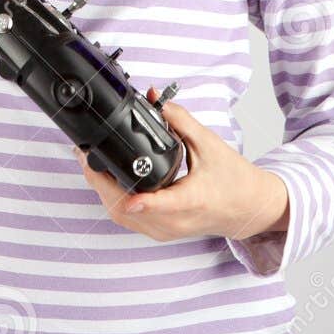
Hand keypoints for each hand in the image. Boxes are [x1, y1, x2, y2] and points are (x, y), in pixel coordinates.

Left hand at [73, 89, 289, 242]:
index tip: (128, 197)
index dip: (142, 202)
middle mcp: (176, 220)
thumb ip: (181, 121)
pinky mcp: (160, 232)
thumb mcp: (210, 144)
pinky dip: (112, 199)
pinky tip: (104, 180)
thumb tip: (155, 101)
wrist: (250, 209)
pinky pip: (127, 219)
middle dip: (101, 181)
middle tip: (84, 155)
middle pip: (128, 209)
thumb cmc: (234, 179)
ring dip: (102, 191)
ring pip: (121, 215)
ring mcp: (165, 230)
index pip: (162, 205)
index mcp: (192, 200)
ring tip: (89, 163)